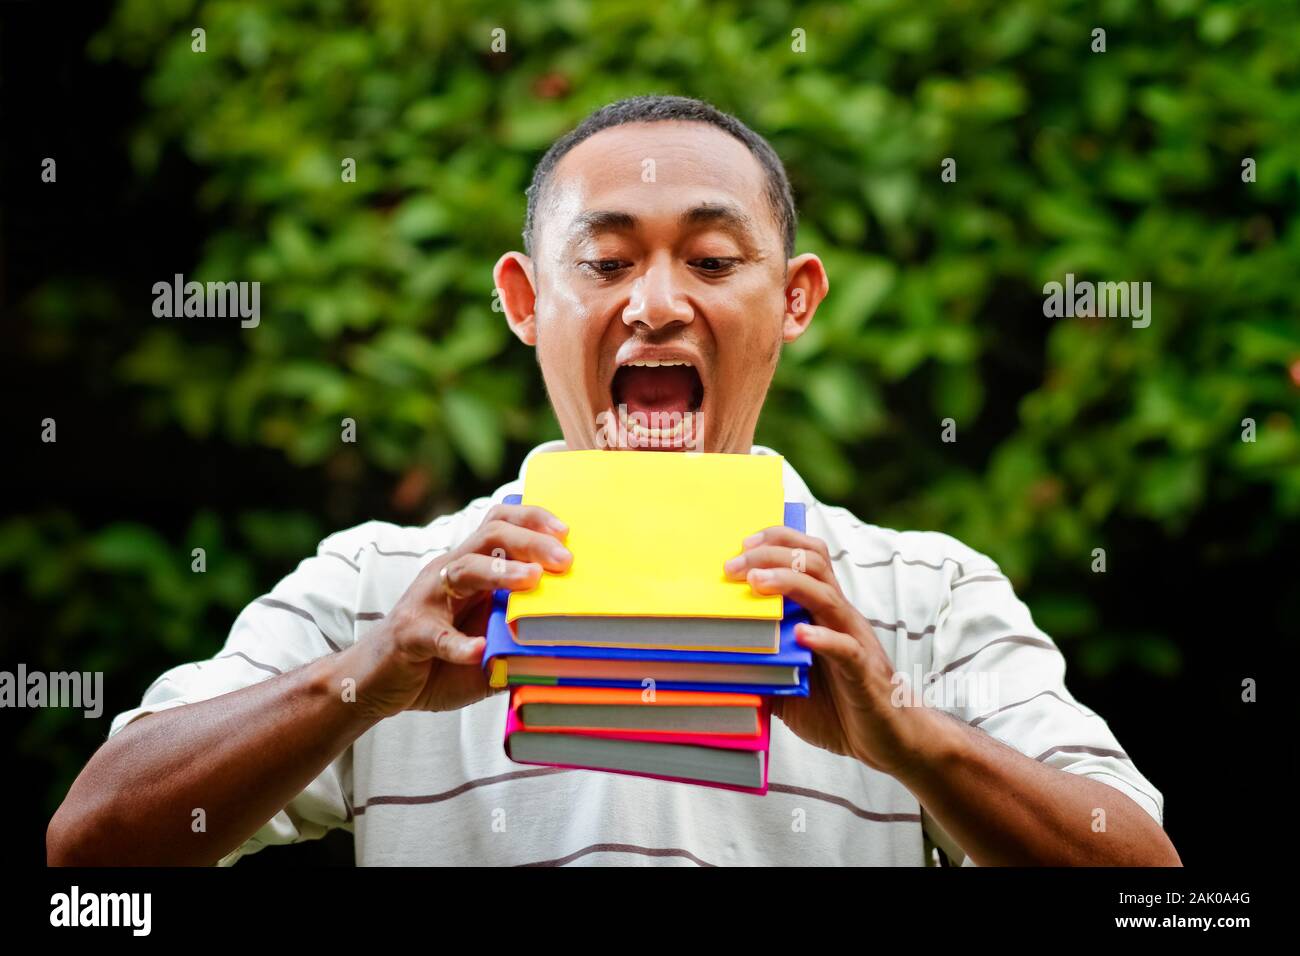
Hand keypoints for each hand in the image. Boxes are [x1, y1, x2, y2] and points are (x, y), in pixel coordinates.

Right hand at [340, 504, 571, 719]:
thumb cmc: (437, 661)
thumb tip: (567, 648)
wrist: (374, 683)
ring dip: (501, 572)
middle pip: (489, 537)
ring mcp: (426, 602)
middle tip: (565, 558)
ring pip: (463, 570)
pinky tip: (479, 651)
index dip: (532, 520)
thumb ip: (518, 641)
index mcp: (469, 570)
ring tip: (532, 579)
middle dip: (530, 540)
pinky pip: (436, 635)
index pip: (499, 525)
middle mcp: (447, 574)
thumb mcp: (487, 646)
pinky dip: (458, 644)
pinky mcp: (410, 635)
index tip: (567, 532)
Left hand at [724, 526, 929, 773]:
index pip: (806, 556)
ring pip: (827, 595)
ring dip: (789, 582)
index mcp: (822, 611)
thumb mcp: (787, 684)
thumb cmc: (838, 707)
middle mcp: (839, 616)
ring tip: (756, 582)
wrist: (889, 739)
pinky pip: (846, 648)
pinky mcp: (864, 672)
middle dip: (772, 554)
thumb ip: (759, 668)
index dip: (776, 541)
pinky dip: (823, 638)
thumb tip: (714, 665)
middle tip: (734, 565)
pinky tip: (800, 635)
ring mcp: (854, 640)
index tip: (740, 546)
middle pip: (813, 562)